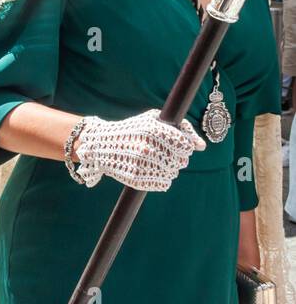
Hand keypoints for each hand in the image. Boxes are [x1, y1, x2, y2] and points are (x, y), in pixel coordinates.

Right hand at [72, 110, 205, 191]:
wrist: (102, 144)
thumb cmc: (133, 129)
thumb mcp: (154, 120)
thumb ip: (182, 129)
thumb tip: (202, 147)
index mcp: (154, 131)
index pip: (186, 146)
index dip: (183, 146)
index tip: (173, 144)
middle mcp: (149, 148)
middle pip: (182, 161)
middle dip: (175, 157)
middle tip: (161, 152)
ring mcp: (142, 165)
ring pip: (174, 173)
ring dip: (168, 168)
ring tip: (154, 160)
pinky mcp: (138, 180)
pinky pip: (164, 184)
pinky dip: (161, 178)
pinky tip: (150, 169)